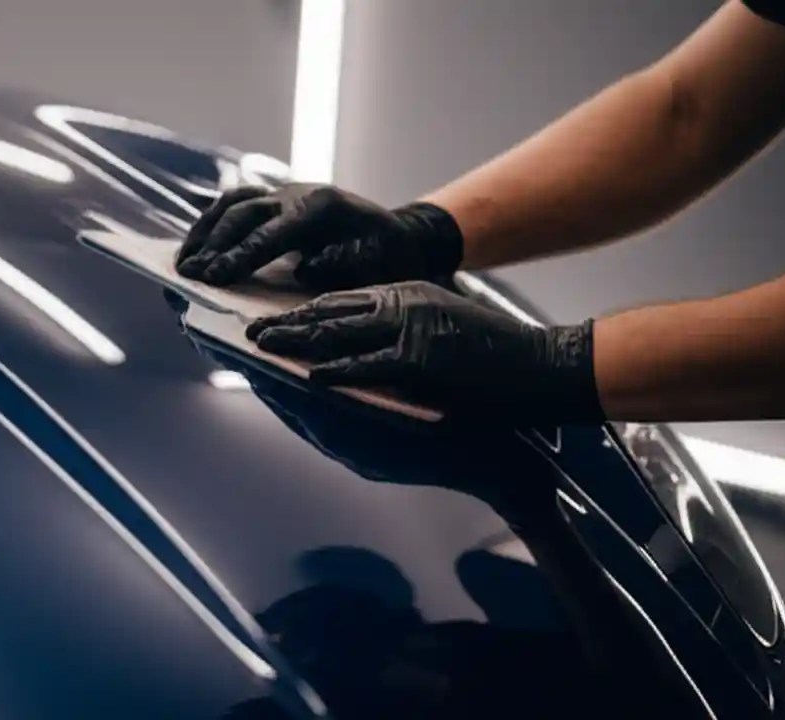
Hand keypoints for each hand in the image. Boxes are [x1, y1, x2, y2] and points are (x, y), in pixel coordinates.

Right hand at [175, 184, 463, 290]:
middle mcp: (297, 192)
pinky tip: (195, 247)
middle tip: (189, 273)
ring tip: (182, 262)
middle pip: (243, 211)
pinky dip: (211, 224)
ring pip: (233, 202)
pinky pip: (235, 204)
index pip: (271, 232)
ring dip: (204, 231)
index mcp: (322, 207)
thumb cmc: (388, 257)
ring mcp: (284, 192)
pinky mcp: (276, 199)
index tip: (214, 277)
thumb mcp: (375, 263)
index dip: (240, 255)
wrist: (401, 234)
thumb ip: (340, 264)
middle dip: (213, 243)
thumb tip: (301, 267)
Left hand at [246, 281, 601, 421]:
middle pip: (326, 312)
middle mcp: (402, 306)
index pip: (337, 300)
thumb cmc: (490, 359)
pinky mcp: (422, 361)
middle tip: (242, 328)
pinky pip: (367, 367)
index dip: (298, 310)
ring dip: (294, 341)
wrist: (542, 373)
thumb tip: (349, 346)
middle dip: (281, 323)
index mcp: (404, 296)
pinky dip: (335, 372)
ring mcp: (411, 332)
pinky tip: (308, 376)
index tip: (264, 318)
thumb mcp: (440, 324)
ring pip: (336, 334)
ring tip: (257, 345)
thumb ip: (397, 329)